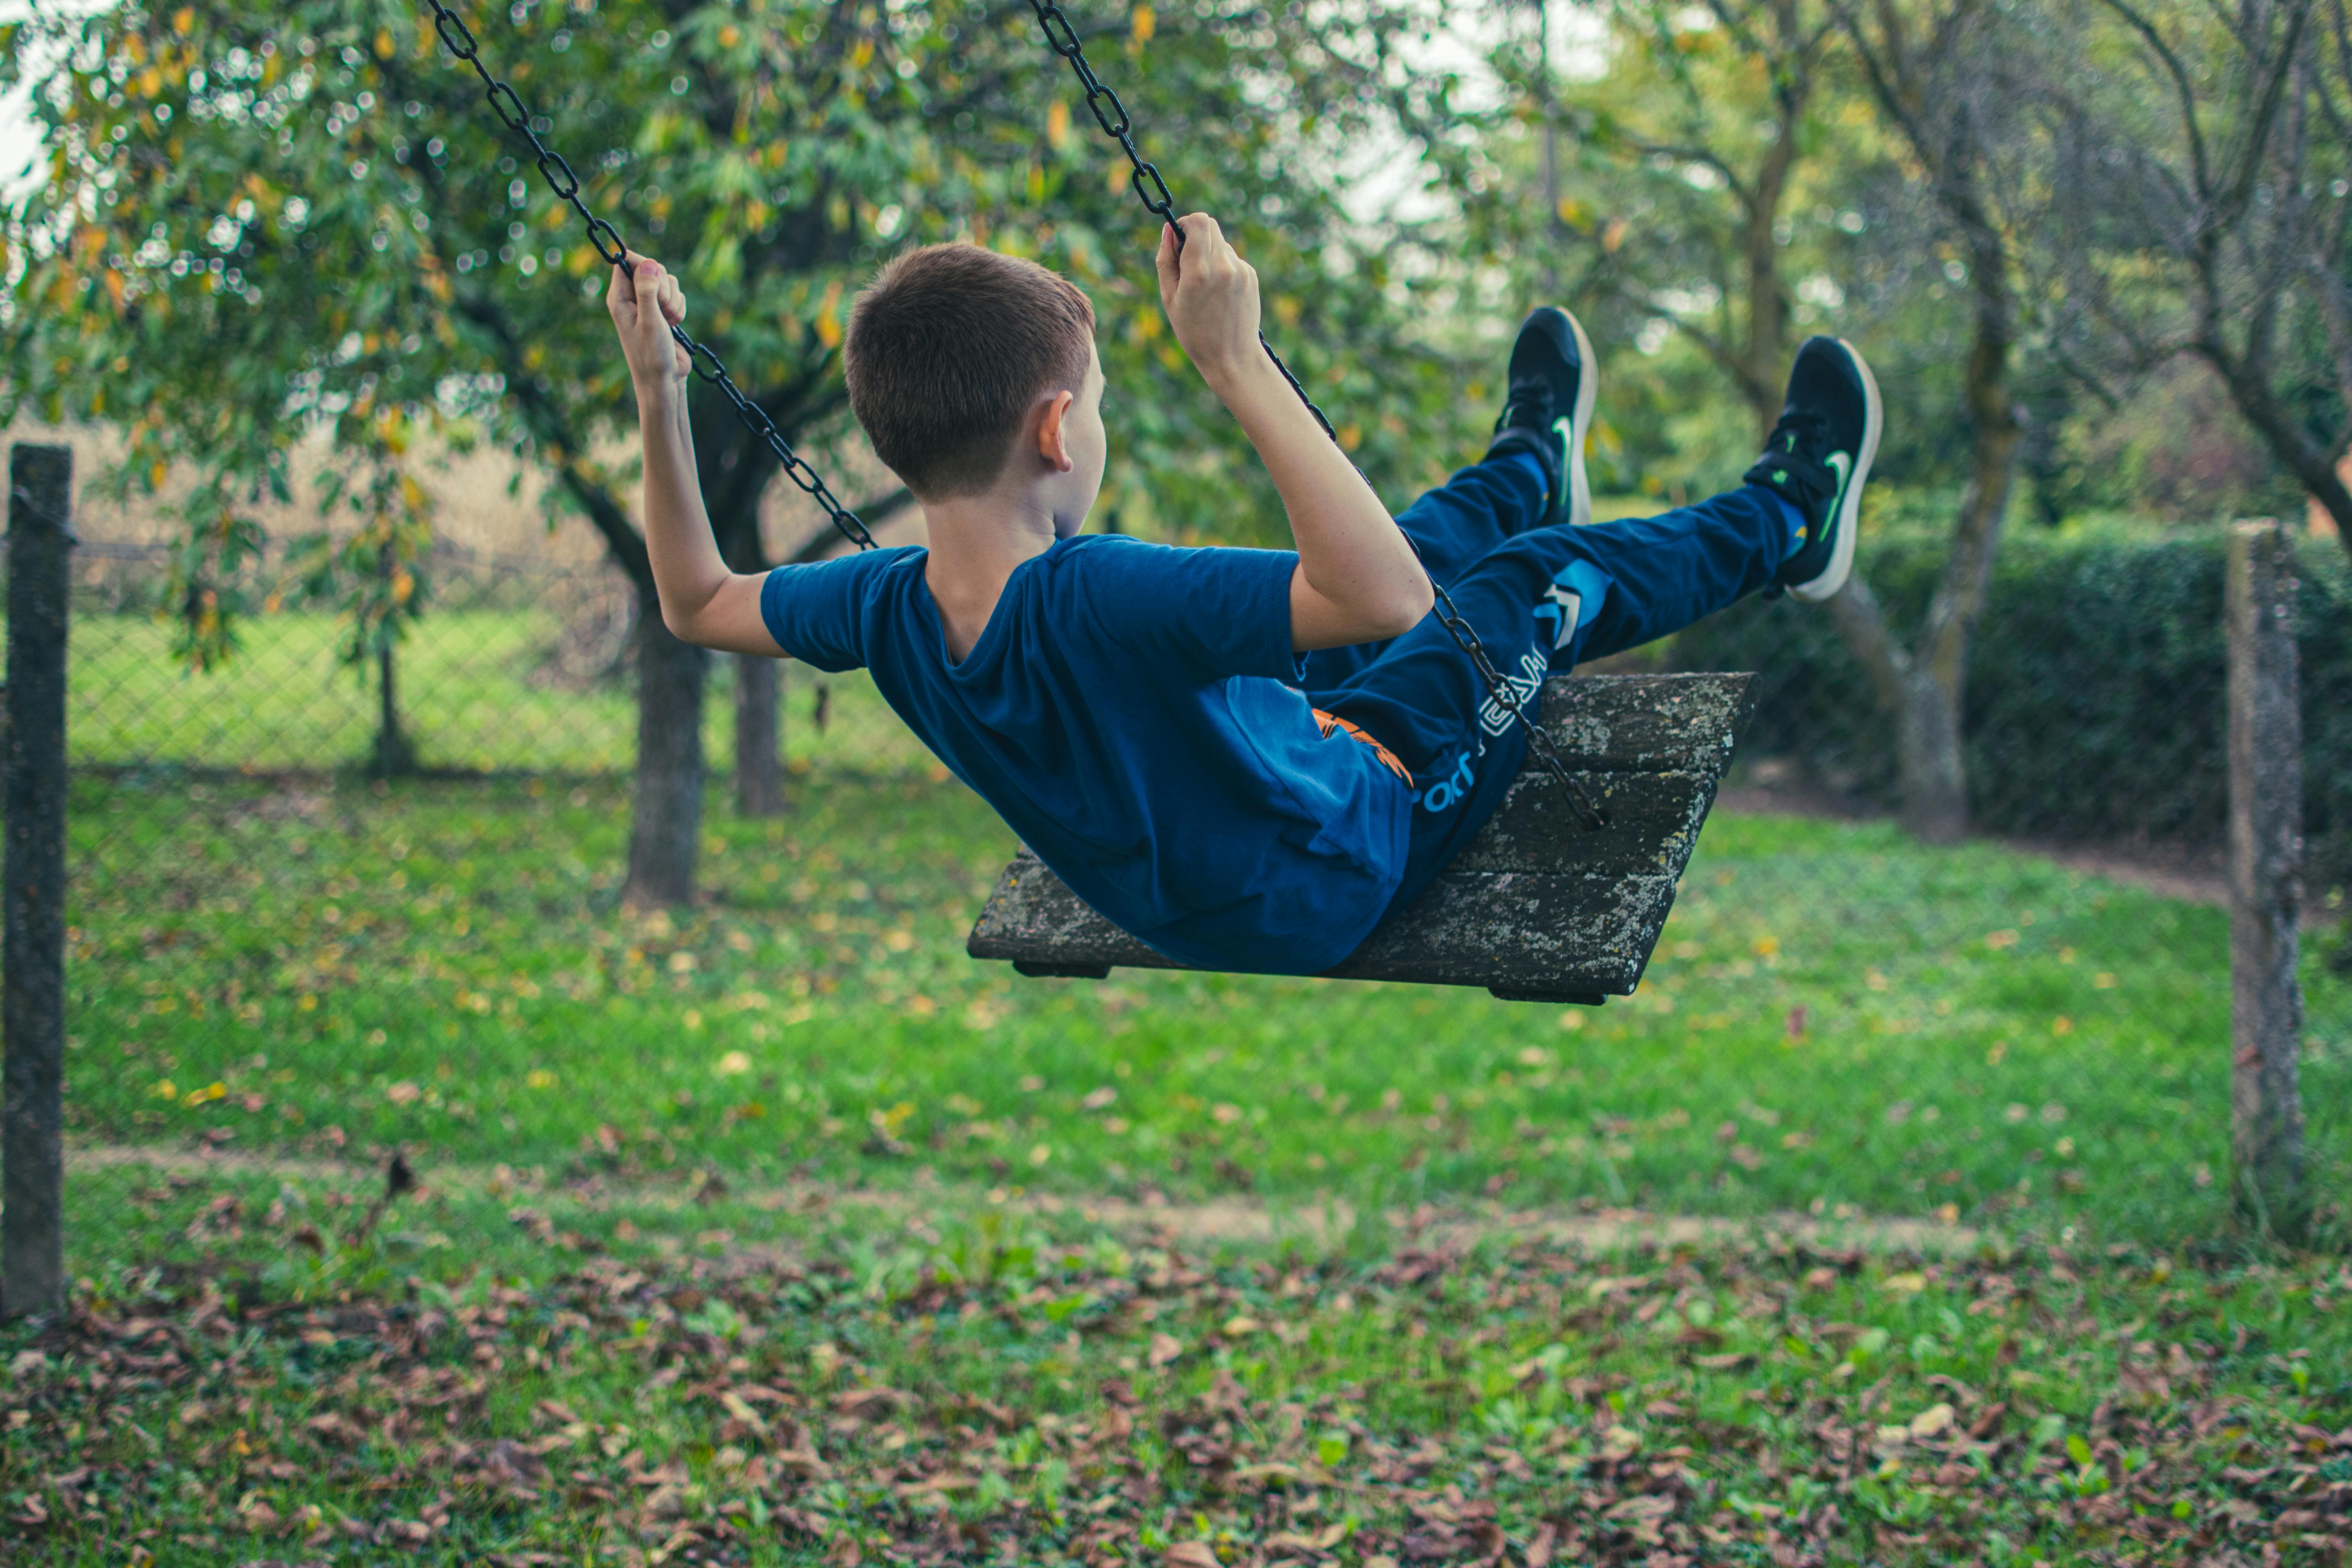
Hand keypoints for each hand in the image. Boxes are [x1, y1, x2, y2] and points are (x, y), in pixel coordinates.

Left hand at [606, 255, 690, 393]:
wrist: (664, 380)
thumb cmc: (651, 355)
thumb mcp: (649, 320)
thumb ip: (647, 291)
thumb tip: (649, 264)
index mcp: (619, 297)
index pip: (627, 261)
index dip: (644, 264)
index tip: (655, 277)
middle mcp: (632, 298)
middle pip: (651, 268)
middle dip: (664, 286)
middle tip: (662, 309)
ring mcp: (649, 304)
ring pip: (667, 282)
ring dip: (674, 300)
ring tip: (668, 321)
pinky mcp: (663, 311)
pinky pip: (676, 295)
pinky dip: (679, 308)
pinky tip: (673, 325)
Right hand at [1155, 213, 1261, 388]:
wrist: (1232, 357)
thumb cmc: (1194, 332)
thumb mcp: (1169, 298)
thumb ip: (1166, 260)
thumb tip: (1168, 229)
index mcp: (1199, 272)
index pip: (1197, 221)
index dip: (1184, 224)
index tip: (1178, 240)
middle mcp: (1223, 266)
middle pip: (1210, 225)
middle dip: (1195, 235)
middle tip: (1187, 261)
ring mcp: (1241, 270)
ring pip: (1221, 242)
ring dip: (1209, 253)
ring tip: (1204, 286)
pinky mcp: (1251, 276)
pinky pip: (1232, 258)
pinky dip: (1222, 267)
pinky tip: (1219, 293)